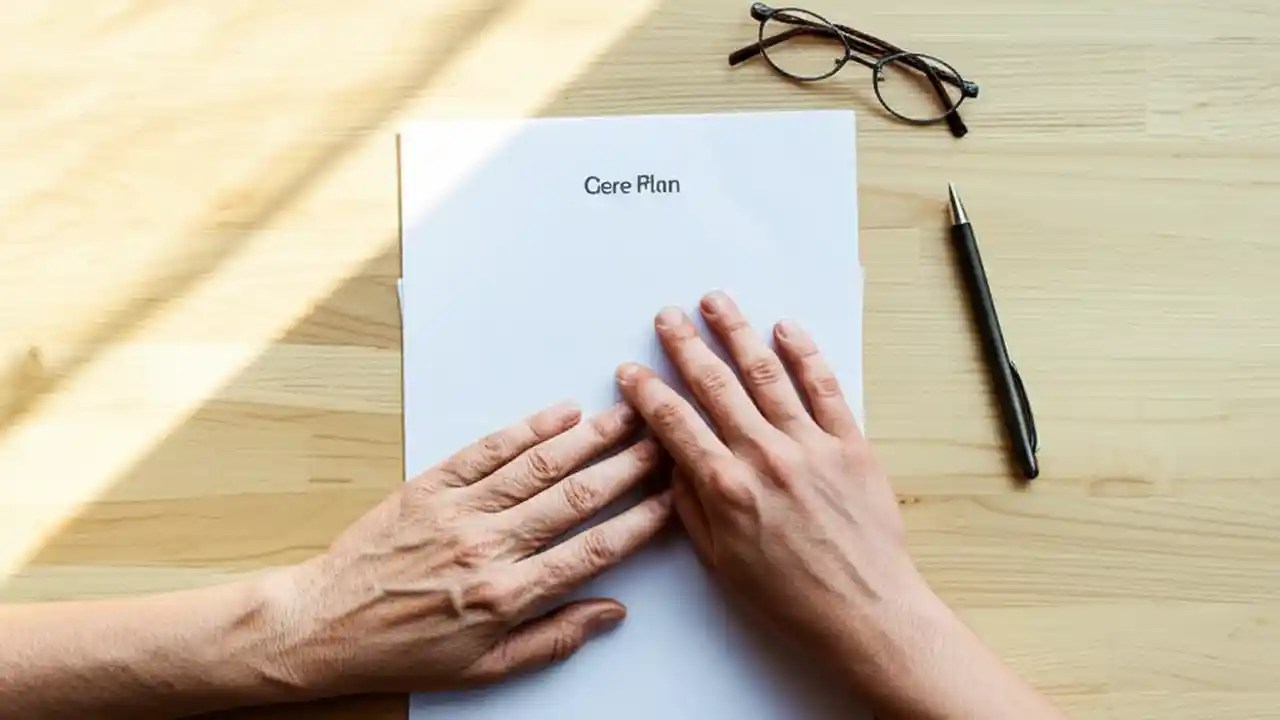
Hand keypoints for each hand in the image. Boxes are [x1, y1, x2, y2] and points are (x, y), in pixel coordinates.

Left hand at [257, 402, 670, 697]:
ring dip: (589, 437)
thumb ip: (553, 639)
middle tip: (665, 442)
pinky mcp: (429, 486)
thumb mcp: (485, 669)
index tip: (672, 499)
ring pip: (538, 466)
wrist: (323, 625)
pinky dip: (528, 429)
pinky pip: (487, 450)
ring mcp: (457, 511)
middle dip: (627, 467)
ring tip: (628, 416)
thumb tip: (612, 611)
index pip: (592, 551)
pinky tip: (561, 413)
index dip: (639, 522)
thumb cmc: (403, 652)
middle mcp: (487, 547)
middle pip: (574, 498)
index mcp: (505, 596)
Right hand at [616, 292, 1063, 719]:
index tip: (631, 370)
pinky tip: (786, 327)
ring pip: (766, 373)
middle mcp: (765, 456)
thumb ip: (692, 507)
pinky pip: (824, 387)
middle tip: (668, 315)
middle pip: (714, 385)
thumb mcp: (721, 562)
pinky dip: (804, 353)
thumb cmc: (791, 598)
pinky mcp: (850, 444)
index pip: (674, 423)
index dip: (647, 392)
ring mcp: (810, 445)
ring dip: (737, 332)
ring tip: (717, 302)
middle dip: (686, 345)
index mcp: (726, 488)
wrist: (865, 612)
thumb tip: (674, 463)